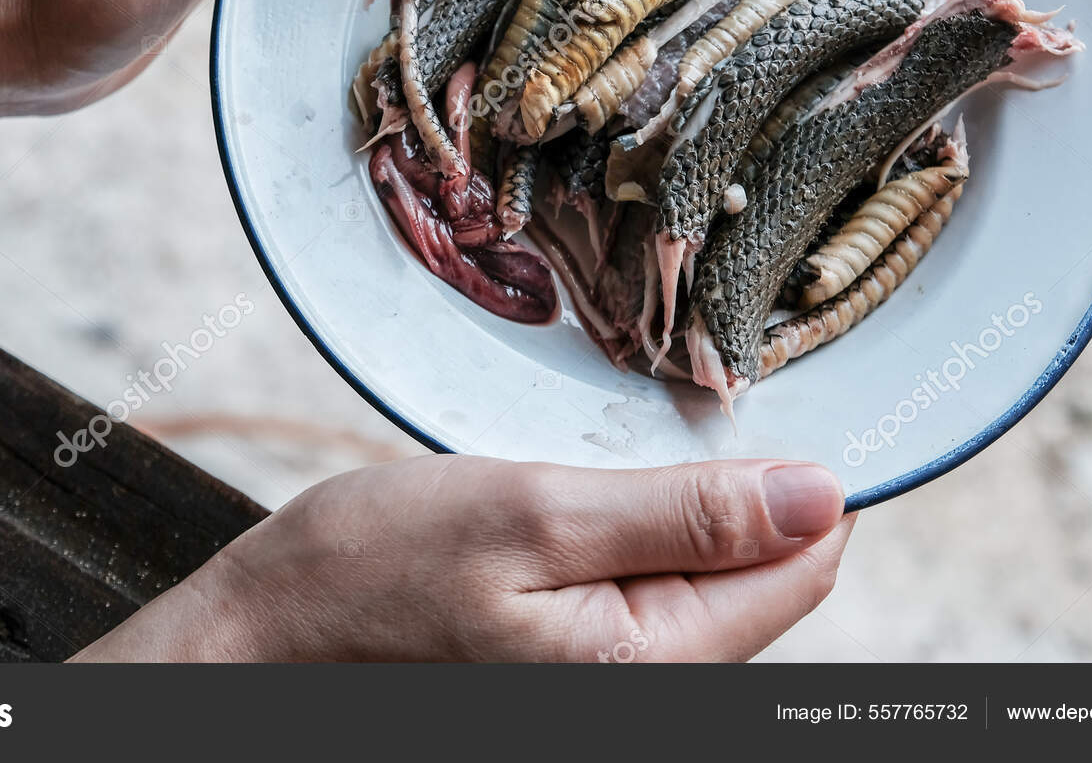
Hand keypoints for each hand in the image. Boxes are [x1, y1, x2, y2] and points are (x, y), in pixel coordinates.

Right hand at [71, 455, 852, 661]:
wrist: (271, 631)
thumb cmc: (376, 570)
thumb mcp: (534, 516)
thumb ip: (686, 514)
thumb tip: (820, 495)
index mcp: (653, 665)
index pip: (801, 568)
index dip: (796, 478)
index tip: (743, 405)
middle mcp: (649, 686)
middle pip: (762, 574)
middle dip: (725, 487)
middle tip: (632, 429)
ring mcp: (615, 675)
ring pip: (706, 573)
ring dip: (671, 503)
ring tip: (585, 463)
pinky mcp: (583, 656)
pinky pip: (651, 582)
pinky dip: (632, 525)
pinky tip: (570, 497)